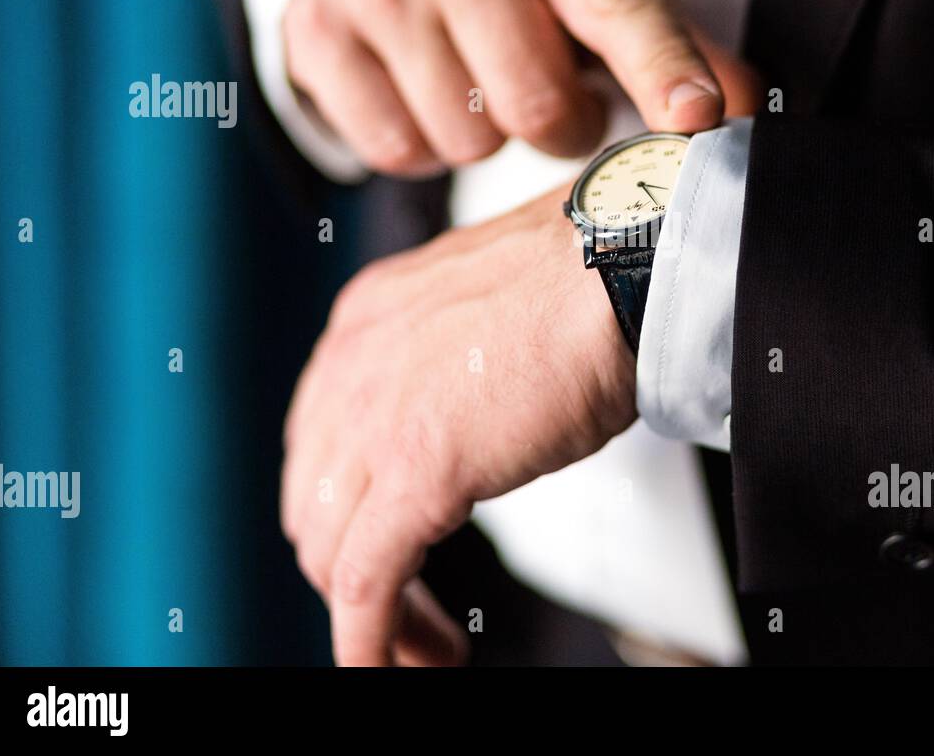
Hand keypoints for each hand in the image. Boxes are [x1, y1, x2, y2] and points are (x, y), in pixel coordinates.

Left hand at [280, 186, 634, 664]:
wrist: (620, 264)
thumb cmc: (586, 278)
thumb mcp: (486, 311)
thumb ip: (453, 357)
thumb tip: (471, 411)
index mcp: (365, 322)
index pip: (321, 439)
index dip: (347, 504)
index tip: (384, 539)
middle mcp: (351, 367)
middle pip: (313, 500)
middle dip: (348, 562)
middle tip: (404, 604)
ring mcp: (375, 418)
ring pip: (330, 551)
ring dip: (371, 614)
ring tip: (425, 646)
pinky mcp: (417, 473)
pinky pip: (367, 583)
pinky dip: (372, 641)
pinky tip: (394, 668)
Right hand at [283, 0, 760, 174]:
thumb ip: (666, 46)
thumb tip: (740, 111)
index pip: (617, 4)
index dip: (662, 70)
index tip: (694, 119)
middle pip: (537, 106)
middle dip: (554, 126)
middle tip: (541, 93)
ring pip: (467, 141)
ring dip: (484, 139)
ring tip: (475, 84)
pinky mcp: (316, 29)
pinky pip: (397, 150)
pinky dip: (421, 146)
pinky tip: (422, 95)